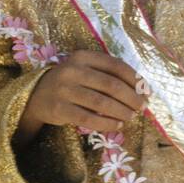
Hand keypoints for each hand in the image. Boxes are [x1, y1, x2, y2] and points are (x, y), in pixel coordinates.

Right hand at [13, 51, 143, 147]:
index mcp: (83, 57)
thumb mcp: (85, 70)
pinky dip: (106, 123)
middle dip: (131, 98)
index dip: (135, 79)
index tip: (146, 91)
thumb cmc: (71, 82)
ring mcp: (64, 90)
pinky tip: (117, 125)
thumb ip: (108, 75)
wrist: (36, 95)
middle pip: (111, 85)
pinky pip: (88, 118)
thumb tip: (141, 90)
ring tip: (131, 116)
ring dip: (121, 111)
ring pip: (101, 103)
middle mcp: (72, 70)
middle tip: (142, 107)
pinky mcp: (59, 109)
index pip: (115, 66)